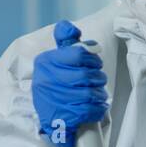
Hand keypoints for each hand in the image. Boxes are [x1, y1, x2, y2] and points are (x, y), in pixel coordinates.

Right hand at [32, 21, 107, 146]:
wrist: (49, 119)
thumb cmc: (56, 85)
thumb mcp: (56, 61)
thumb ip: (66, 43)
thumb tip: (69, 27)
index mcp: (46, 62)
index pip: (78, 54)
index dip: (92, 59)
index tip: (95, 64)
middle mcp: (47, 80)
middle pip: (85, 75)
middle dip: (98, 78)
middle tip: (98, 80)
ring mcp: (55, 99)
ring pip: (90, 93)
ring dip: (99, 94)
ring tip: (98, 94)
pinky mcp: (63, 117)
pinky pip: (90, 110)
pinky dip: (98, 108)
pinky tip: (96, 106)